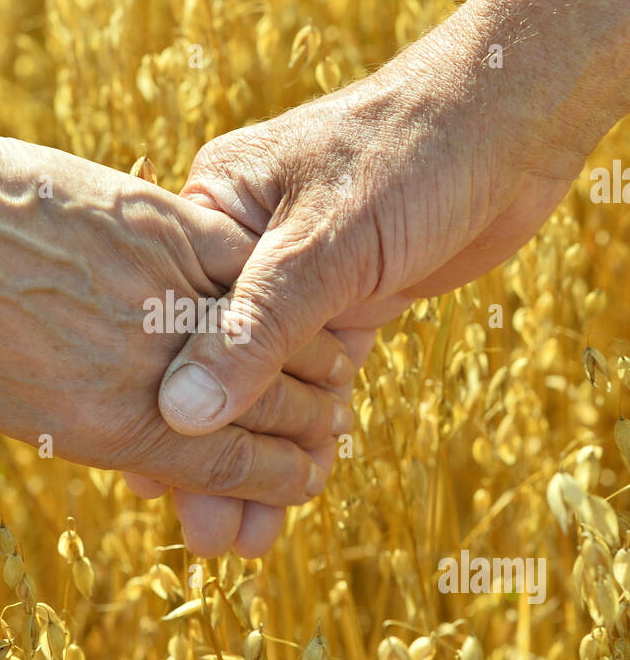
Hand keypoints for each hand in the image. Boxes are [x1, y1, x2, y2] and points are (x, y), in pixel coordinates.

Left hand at [0, 57, 347, 504]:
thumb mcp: (4, 406)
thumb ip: (86, 423)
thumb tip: (135, 434)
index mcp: (112, 431)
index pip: (233, 468)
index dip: (283, 478)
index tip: (309, 474)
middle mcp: (154, 371)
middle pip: (273, 409)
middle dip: (315, 424)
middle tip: (333, 421)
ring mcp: (166, 293)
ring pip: (278, 335)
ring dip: (317, 355)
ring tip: (334, 362)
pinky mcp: (167, 225)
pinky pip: (247, 261)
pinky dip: (276, 279)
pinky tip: (291, 284)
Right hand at [155, 12, 586, 537]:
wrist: (512, 119)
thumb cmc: (412, 152)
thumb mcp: (328, 242)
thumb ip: (257, 325)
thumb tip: (184, 411)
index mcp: (214, 210)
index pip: (167, 325)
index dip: (160, 408)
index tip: (147, 484)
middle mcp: (245, 248)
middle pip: (213, 365)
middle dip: (210, 454)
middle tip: (204, 537)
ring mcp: (300, 277)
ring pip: (265, 383)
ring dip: (256, 457)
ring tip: (241, 540)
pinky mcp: (350, 301)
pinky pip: (315, 380)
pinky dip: (308, 432)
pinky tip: (294, 488)